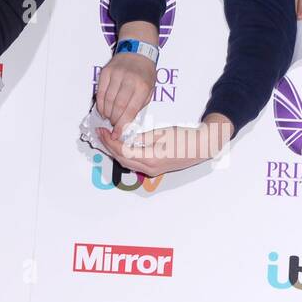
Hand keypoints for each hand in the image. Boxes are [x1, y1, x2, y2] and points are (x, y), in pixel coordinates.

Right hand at [95, 51, 154, 136]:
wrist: (138, 51)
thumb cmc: (145, 73)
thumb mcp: (150, 90)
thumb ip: (139, 105)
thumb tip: (126, 122)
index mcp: (142, 87)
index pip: (130, 111)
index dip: (122, 125)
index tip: (116, 134)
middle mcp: (129, 80)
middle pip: (117, 106)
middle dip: (113, 120)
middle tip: (113, 126)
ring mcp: (116, 75)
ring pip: (107, 100)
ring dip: (106, 113)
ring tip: (108, 118)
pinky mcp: (106, 72)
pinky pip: (100, 91)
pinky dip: (100, 103)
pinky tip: (103, 109)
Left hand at [98, 118, 233, 176]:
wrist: (201, 147)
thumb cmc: (184, 137)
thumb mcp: (160, 133)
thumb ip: (141, 138)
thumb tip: (125, 138)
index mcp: (151, 158)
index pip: (122, 151)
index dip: (110, 141)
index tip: (101, 131)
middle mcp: (150, 168)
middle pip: (122, 159)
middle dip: (109, 146)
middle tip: (100, 133)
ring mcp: (153, 171)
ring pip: (127, 163)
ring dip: (115, 151)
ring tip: (107, 138)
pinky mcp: (156, 169)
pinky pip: (135, 163)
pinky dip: (125, 155)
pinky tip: (121, 145)